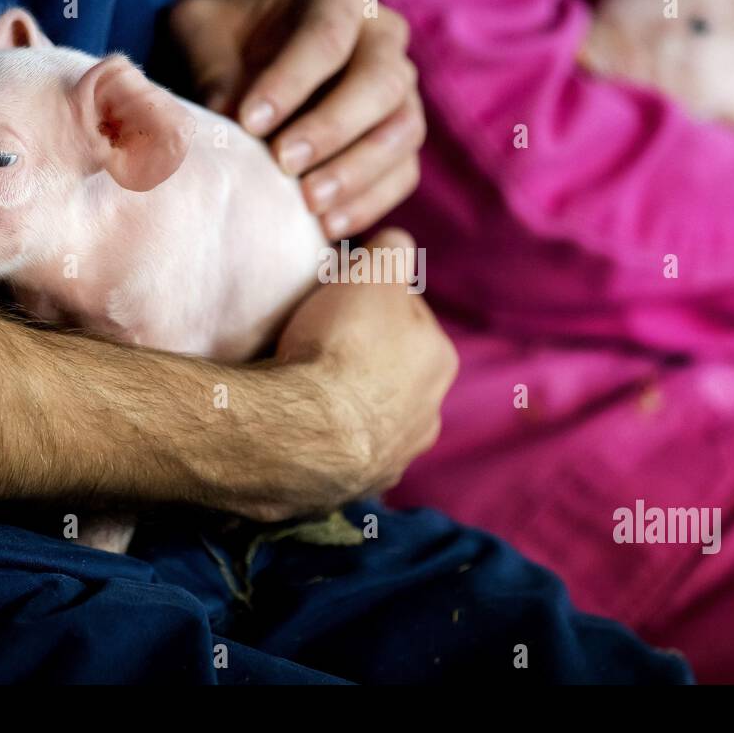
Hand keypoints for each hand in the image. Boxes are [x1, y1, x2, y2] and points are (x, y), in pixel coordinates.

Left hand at [171, 0, 424, 239]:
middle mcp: (385, 36)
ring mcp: (403, 91)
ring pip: (402, 130)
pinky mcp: (403, 142)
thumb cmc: (225, 41)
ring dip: (357, 170)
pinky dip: (369, 202)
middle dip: (332, 126)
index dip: (291, 81)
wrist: (250, 68)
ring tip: (308, 201)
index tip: (249, 121)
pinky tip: (326, 224)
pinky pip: (403, 173)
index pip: (327, 34)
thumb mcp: (201, 33)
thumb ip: (211, 65)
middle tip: (283, 162)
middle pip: (380, 82)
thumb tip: (227, 117)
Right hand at [201, 229, 456, 521]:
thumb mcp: (371, 272)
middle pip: (391, 372)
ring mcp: (390, 460)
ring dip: (342, 405)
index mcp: (440, 361)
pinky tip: (293, 426)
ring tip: (299, 388)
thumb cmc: (341, 343)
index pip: (408, 317)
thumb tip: (395, 241)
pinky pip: (336, 456)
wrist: (299, 429)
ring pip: (367, 419)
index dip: (370, 302)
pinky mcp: (350, 491)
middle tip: (315, 342)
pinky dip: (319, 441)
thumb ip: (391, 249)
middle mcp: (428, 416)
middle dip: (362, 358)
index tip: (337, 300)